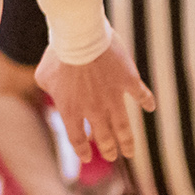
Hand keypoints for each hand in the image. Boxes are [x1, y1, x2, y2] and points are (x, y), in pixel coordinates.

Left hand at [34, 42, 155, 162]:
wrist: (79, 37)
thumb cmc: (56, 56)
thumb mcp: (44, 77)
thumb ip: (50, 90)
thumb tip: (53, 93)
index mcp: (71, 110)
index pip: (77, 139)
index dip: (83, 151)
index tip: (87, 157)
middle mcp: (93, 109)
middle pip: (104, 138)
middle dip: (109, 149)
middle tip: (113, 156)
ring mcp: (113, 96)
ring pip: (123, 127)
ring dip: (128, 141)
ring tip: (130, 151)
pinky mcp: (128, 81)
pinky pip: (141, 95)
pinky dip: (147, 101)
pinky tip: (150, 107)